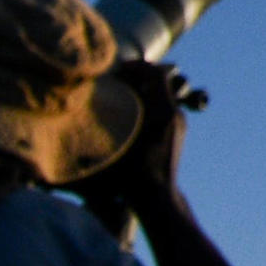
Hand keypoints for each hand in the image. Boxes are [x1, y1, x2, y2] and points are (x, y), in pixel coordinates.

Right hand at [84, 60, 202, 206]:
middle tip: (116, 80)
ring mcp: (178, 123)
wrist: (158, 198)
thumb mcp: (116, 144)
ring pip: (162, 95)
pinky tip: (130, 114)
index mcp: (164, 112)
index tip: (119, 70)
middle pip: (160, 82)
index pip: (156, 74)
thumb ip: (106, 121)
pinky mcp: (177, 132)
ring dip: (143, 91)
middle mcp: (175, 114)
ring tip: (121, 95)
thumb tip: (86, 103)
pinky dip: (149, 104)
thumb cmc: (134, 174)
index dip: (138, 67)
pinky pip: (164, 108)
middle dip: (138, 77)